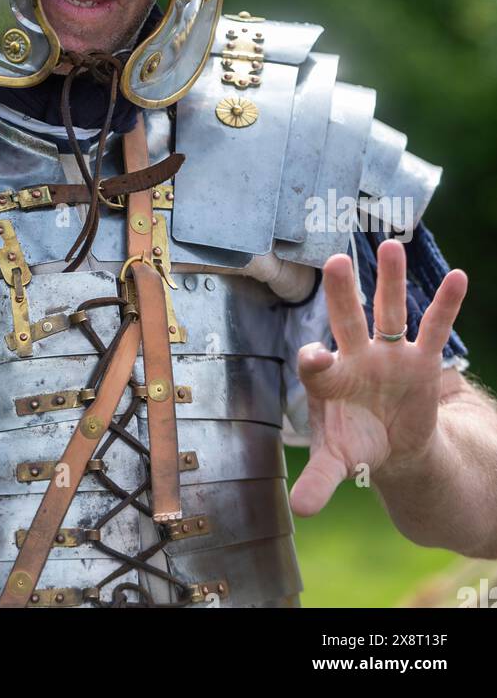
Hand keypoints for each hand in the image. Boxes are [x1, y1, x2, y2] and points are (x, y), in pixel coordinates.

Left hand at [288, 238, 466, 516]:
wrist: (389, 445)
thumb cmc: (354, 444)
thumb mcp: (337, 463)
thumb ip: (317, 481)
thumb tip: (298, 511)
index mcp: (330, 381)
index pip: (318, 366)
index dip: (315, 360)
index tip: (315, 356)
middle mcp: (357, 357)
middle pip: (348, 320)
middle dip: (343, 293)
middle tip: (335, 260)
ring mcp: (390, 354)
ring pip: (389, 310)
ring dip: (390, 280)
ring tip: (390, 245)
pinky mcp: (421, 361)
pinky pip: (434, 328)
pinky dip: (446, 304)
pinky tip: (459, 276)